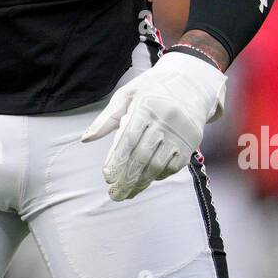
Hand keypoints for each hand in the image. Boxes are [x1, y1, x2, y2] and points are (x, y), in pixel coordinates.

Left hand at [81, 52, 225, 201]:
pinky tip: (146, 180)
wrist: (191, 83)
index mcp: (146, 106)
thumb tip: (86, 139)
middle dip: (127, 179)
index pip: (129, 138)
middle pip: (143, 156)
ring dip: (141, 183)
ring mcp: (180, 132)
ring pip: (158, 165)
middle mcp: (165, 120)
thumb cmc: (152, 89)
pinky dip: (159, 176)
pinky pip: (174, 166)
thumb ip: (107, 118)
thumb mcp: (127, 94)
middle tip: (114, 194)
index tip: (107, 177)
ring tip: (127, 193)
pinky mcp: (191, 142)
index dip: (117, 160)